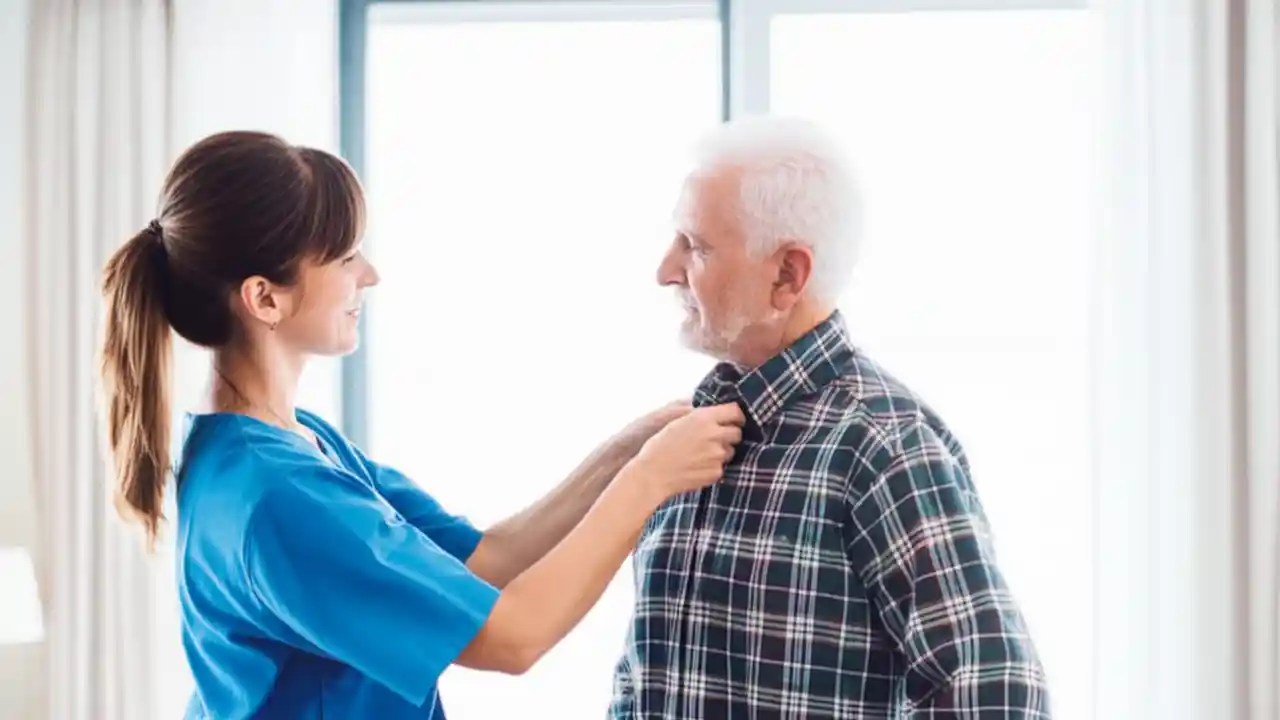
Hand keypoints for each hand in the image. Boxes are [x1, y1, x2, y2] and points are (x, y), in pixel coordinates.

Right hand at [622, 402, 744, 500]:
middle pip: (737, 432)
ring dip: (721, 451)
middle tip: (715, 438)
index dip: (735, 416)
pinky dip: (714, 466)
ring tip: (701, 454)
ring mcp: (717, 455)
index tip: (732, 419)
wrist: (652, 474)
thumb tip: (717, 412)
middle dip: (729, 434)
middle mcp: (714, 435)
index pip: (735, 411)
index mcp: (704, 418)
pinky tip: (697, 466)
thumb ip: (700, 416)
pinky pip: (722, 466)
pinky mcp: (716, 472)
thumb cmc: (660, 446)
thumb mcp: (678, 421)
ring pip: (730, 450)